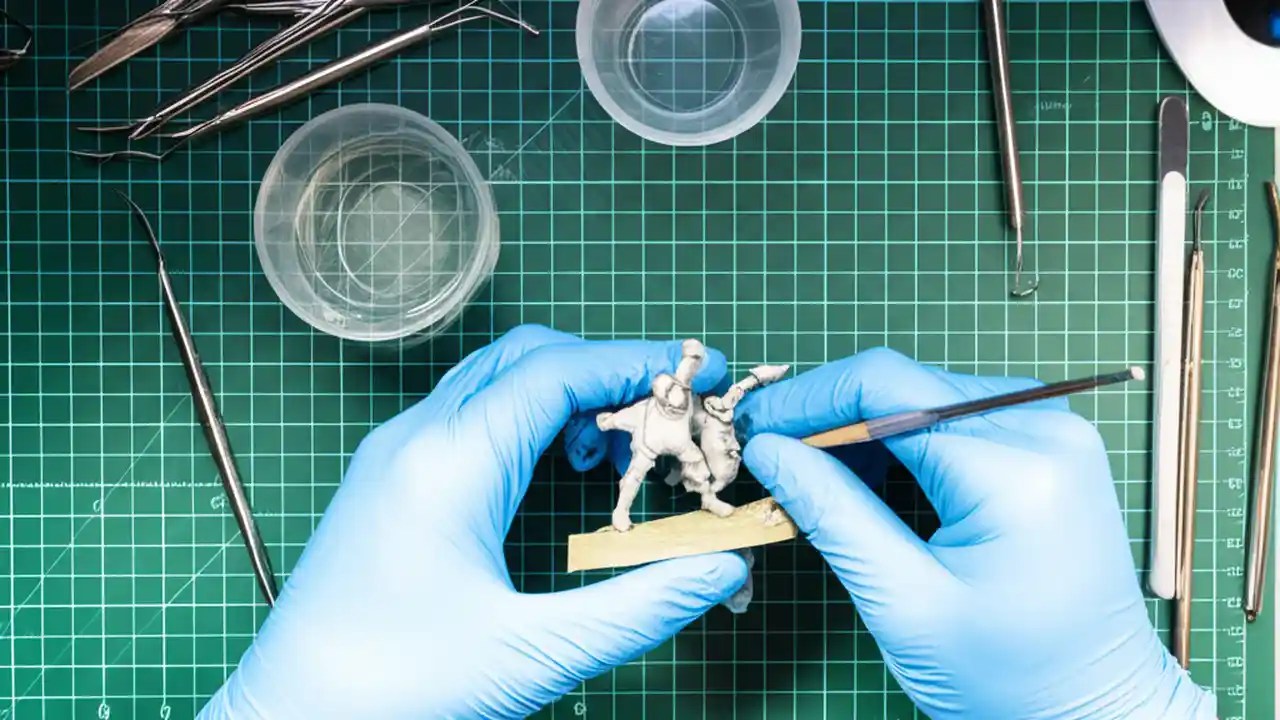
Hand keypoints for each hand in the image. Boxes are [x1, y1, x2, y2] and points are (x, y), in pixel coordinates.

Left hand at [198, 326, 748, 718]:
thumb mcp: (532, 654)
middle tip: (674, 405)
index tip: (702, 371)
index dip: (638, 363)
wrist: (285, 717)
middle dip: (607, 367)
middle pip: (527, 354)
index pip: (559, 372)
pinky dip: (528, 414)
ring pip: (495, 377)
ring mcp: (393, 451)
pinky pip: (468, 410)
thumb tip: (723, 570)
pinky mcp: (386, 476)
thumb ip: (640, 608)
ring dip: (566, 390)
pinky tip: (559, 464)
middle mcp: (415, 437)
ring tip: (625, 442)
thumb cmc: (394, 689)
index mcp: (449, 462)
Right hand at [738, 349, 1215, 719]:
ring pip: (924, 392)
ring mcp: (1054, 432)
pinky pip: (955, 415)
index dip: (806, 398)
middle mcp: (1045, 430)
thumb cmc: (1008, 677)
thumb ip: (832, 513)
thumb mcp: (903, 603)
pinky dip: (900, 437)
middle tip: (766, 452)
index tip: (750, 426)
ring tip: (807, 469)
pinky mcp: (1049, 447)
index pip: (886, 386)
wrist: (1098, 709)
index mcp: (1014, 469)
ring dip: (859, 424)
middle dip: (826, 412)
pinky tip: (864, 473)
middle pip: (905, 382)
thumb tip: (768, 448)